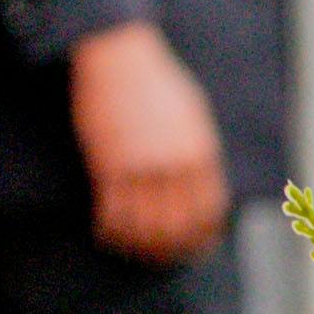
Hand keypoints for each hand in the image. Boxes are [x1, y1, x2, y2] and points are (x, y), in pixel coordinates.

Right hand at [68, 21, 228, 259]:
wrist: (119, 58)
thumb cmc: (154, 82)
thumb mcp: (191, 116)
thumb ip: (197, 152)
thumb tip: (201, 185)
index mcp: (203, 152)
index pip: (209, 210)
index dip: (202, 236)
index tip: (193, 249)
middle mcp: (177, 165)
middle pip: (177, 226)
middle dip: (168, 249)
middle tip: (155, 255)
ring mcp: (144, 167)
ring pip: (144, 226)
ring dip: (135, 244)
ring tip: (126, 246)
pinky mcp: (111, 165)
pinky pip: (114, 213)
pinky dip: (110, 229)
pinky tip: (104, 230)